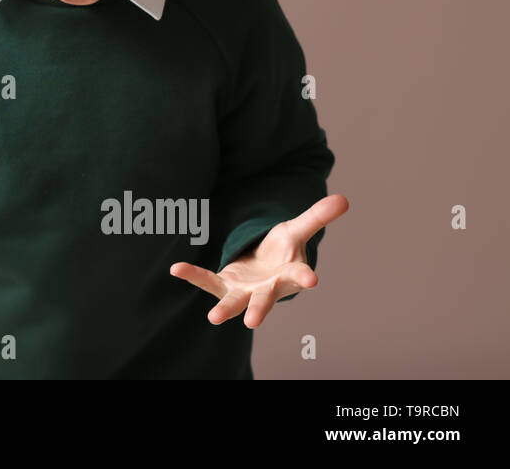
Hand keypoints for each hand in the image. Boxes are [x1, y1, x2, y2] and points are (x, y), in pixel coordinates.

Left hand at [169, 193, 348, 328]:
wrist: (265, 267)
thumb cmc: (282, 251)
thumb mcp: (296, 230)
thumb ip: (316, 217)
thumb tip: (344, 198)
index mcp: (289, 274)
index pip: (299, 274)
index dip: (305, 276)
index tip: (313, 280)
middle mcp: (267, 288)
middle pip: (264, 300)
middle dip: (259, 310)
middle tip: (252, 322)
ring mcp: (245, 290)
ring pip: (235, 301)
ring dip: (225, 309)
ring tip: (213, 318)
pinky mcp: (225, 285)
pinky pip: (206, 279)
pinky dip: (192, 274)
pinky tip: (176, 268)